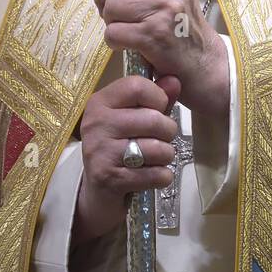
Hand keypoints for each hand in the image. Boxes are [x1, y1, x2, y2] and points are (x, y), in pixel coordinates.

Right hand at [73, 74, 180, 246]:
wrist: (97, 190)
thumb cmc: (119, 145)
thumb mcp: (134, 117)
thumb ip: (156, 98)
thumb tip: (175, 80)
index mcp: (100, 102)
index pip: (136, 86)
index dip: (158, 97)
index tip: (159, 109)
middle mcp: (96, 124)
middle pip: (152, 119)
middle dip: (168, 131)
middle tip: (163, 138)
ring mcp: (100, 152)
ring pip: (157, 148)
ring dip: (167, 155)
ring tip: (159, 156)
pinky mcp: (109, 179)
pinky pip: (154, 174)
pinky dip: (163, 176)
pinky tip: (154, 174)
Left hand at [94, 0, 229, 119]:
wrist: (203, 63)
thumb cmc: (181, 25)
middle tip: (112, 7)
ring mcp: (162, 10)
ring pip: (110, 6)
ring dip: (110, 20)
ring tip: (126, 26)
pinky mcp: (152, 36)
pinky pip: (112, 32)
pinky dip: (113, 41)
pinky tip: (128, 43)